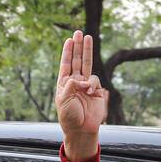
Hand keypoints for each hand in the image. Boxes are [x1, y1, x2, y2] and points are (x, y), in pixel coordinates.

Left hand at [55, 30, 107, 158]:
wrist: (82, 129)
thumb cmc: (69, 116)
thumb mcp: (64, 100)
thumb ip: (71, 85)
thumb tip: (82, 79)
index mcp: (64, 84)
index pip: (66, 64)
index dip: (68, 52)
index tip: (69, 40)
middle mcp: (75, 82)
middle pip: (77, 60)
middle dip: (78, 46)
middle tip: (79, 32)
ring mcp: (86, 86)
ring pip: (87, 65)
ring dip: (86, 51)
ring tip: (88, 37)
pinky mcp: (97, 91)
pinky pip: (95, 81)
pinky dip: (92, 84)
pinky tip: (90, 92)